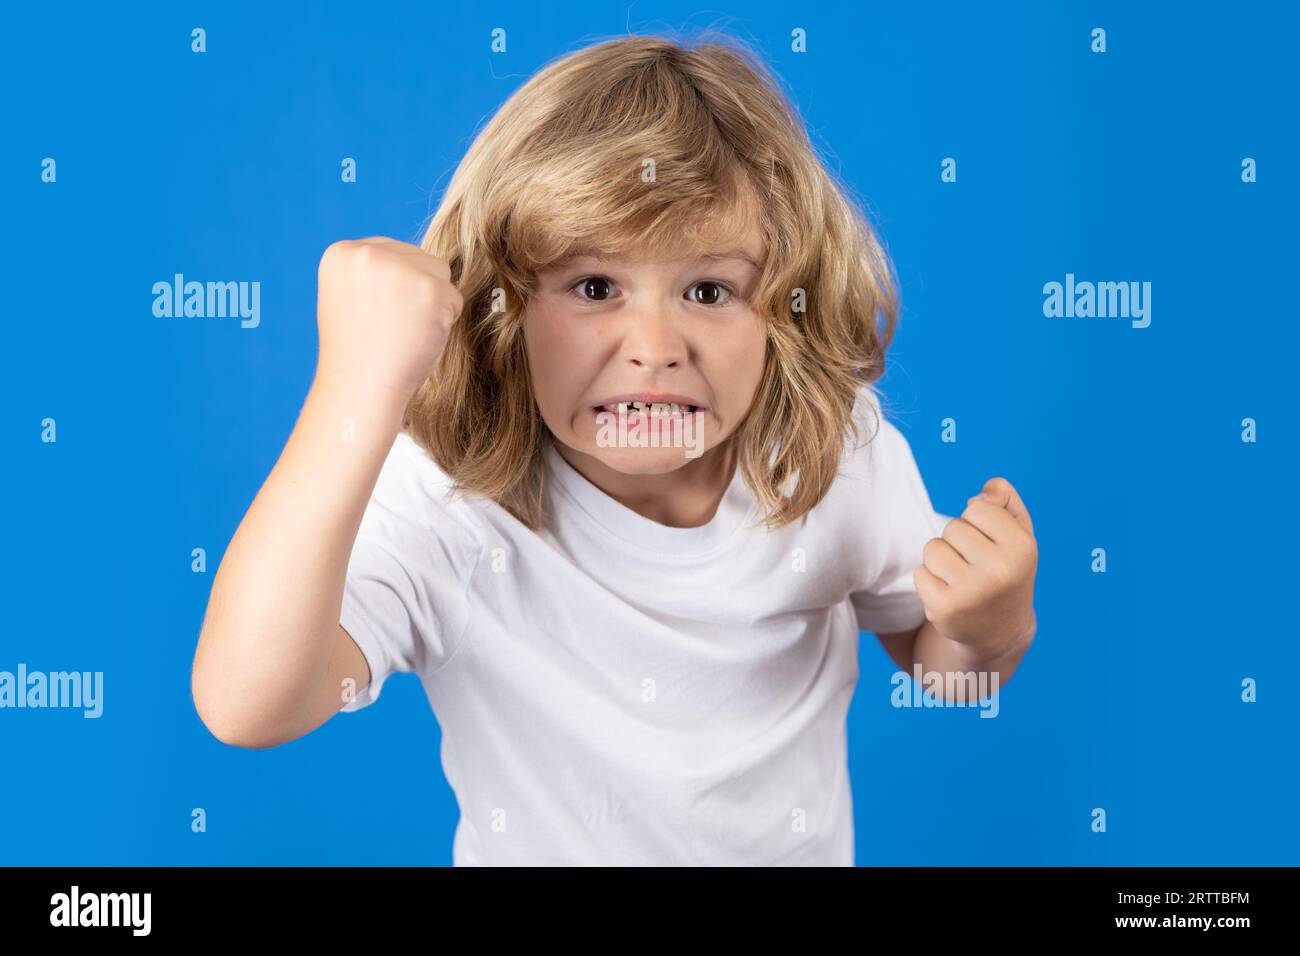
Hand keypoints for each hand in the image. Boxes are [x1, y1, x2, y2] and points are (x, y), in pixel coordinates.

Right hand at [314, 236, 463, 401]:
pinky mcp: (429, 288)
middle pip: (418, 258)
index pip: (392, 253)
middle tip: (393, 327)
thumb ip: (375, 273)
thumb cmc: (358, 352)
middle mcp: (368, 253)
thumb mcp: (350, 297)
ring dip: (433, 304)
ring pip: (439, 275)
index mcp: (343, 253)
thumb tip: (415, 260)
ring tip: (405, 331)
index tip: (379, 316)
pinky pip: (454, 299)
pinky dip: (445, 322)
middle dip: (415, 292)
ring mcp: (400, 268)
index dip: (394, 288)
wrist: (360, 389)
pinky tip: (419, 339)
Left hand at [914, 477, 1037, 656]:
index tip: (991, 544)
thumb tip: (983, 492)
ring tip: (962, 578)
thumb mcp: (1018, 533)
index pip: (977, 508)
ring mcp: (971, 592)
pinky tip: (950, 594)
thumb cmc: (1006, 570)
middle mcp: (1000, 571)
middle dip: (959, 542)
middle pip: (953, 528)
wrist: (999, 630)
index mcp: (1022, 547)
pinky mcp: (945, 609)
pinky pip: (920, 572)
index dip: (979, 522)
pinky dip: (930, 580)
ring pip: (932, 548)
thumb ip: (1005, 500)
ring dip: (941, 560)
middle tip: (976, 566)